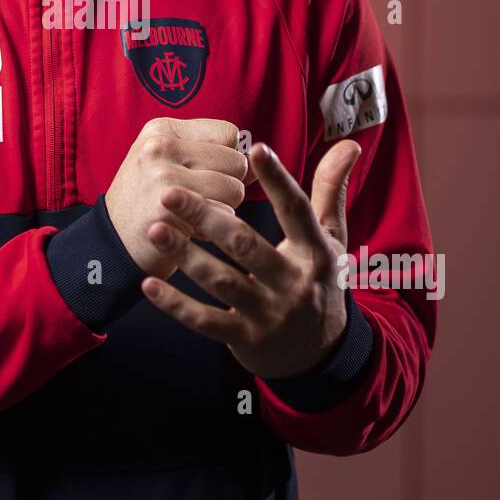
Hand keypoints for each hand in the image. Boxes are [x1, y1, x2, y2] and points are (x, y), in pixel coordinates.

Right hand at [103, 117, 254, 279]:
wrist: (110, 244)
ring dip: (224, 209)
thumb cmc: (149, 202)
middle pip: (237, 161)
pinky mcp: (169, 209)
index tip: (206, 175)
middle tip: (200, 200)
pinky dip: (214, 230)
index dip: (228, 158)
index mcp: (162, 129)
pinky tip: (190, 231)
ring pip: (235, 189)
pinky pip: (222, 215)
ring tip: (194, 214)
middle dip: (229, 186)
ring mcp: (162, 176)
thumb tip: (261, 159)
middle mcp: (160, 146)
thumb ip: (213, 157)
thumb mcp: (169, 165)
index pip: (230, 133)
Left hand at [139, 140, 361, 379]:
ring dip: (186, 255)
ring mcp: (269, 314)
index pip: (297, 211)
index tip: (255, 150)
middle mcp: (294, 284)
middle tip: (170, 192)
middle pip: (246, 245)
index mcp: (316, 253)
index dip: (279, 181)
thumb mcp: (333, 240)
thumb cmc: (320, 281)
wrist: (322, 356)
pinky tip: (149, 284)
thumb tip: (349, 144)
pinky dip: (176, 305)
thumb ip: (332, 191)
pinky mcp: (246, 338)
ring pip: (222, 281)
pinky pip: (205, 321)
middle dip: (206, 217)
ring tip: (154, 229)